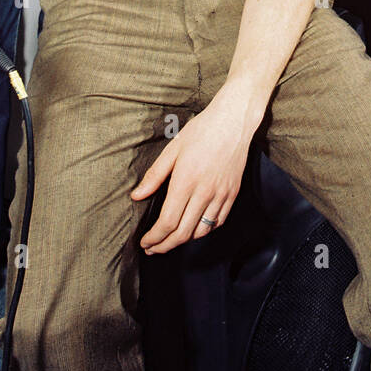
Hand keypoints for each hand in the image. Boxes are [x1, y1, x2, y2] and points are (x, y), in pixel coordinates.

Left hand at [131, 93, 255, 253]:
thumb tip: (137, 196)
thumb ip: (154, 176)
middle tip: (153, 248)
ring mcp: (221, 194)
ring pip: (201, 232)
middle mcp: (204, 192)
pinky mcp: (232, 194)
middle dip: (164, 246)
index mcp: (186, 181)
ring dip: (183, 241)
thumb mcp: (173, 149)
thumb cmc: (201, 131)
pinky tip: (194, 229)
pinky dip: (204, 231)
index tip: (145, 242)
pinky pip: (217, 222)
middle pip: (183, 233)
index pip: (168, 222)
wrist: (233, 121)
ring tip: (170, 240)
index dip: (154, 238)